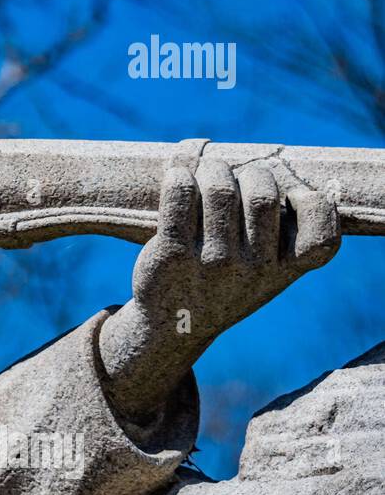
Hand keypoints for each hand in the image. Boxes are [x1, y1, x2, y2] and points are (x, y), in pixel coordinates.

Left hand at [99, 158, 339, 419]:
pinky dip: (179, 177)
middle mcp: (252, 269)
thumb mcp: (261, 274)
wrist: (171, 326)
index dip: (312, 202)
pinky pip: (179, 197)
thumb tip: (268, 168)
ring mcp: (211, 262)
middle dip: (249, 172)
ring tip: (205, 172)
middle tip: (235, 176)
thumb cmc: (222, 285)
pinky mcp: (171, 254)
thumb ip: (277, 236)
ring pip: (220, 189)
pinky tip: (178, 177)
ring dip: (212, 170)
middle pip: (262, 195)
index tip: (291, 197)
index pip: (321, 235)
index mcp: (283, 272)